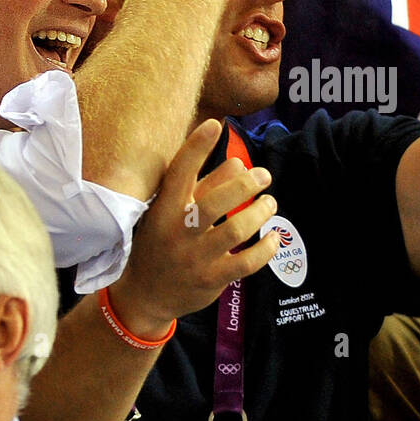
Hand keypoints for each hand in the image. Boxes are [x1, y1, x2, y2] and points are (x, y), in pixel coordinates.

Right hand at [108, 119, 279, 335]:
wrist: (145, 295)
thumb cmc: (162, 242)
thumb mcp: (171, 212)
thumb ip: (204, 186)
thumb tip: (240, 163)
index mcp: (164, 210)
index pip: (179, 174)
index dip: (195, 148)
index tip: (214, 125)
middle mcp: (177, 232)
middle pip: (215, 203)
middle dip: (245, 184)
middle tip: (264, 176)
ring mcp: (194, 258)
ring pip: (234, 230)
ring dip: (259, 212)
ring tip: (270, 203)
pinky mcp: (211, 280)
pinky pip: (246, 262)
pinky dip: (266, 249)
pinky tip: (274, 238)